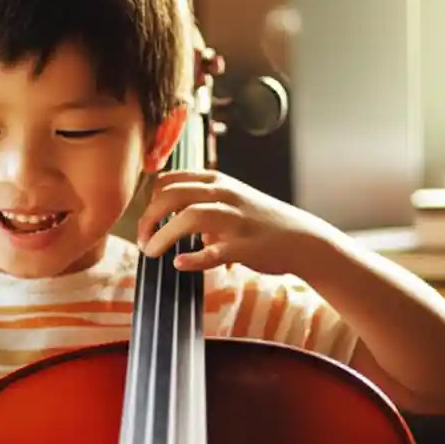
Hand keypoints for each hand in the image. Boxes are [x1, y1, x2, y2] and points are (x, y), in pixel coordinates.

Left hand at [136, 169, 341, 276]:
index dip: (149, 199)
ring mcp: (235, 219)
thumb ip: (199, 201)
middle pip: (172, 195)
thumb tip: (164, 214)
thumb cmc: (260, 221)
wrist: (301, 239)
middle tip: (142, 240)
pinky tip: (179, 263)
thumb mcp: (230, 199)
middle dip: (149, 217)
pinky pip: (213, 252)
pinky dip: (193, 258)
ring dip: (163, 236)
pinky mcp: (244, 246)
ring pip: (189, 217)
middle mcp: (224, 195)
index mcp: (217, 181)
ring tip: (151, 252)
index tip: (145, 219)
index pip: (169, 180)